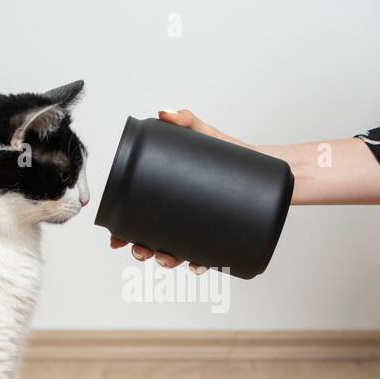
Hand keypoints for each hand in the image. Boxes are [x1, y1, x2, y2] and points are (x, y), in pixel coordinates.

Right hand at [108, 109, 244, 271]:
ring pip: (176, 253)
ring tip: (169, 258)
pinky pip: (207, 256)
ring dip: (167, 261)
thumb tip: (164, 113)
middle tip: (143, 250)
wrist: (262, 166)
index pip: (139, 218)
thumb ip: (185, 120)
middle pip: (153, 240)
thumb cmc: (230, 151)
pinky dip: (200, 264)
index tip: (117, 239)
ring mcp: (200, 228)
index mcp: (169, 197)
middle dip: (143, 251)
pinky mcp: (221, 236)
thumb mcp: (205, 135)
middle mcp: (181, 216)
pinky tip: (197, 265)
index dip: (124, 232)